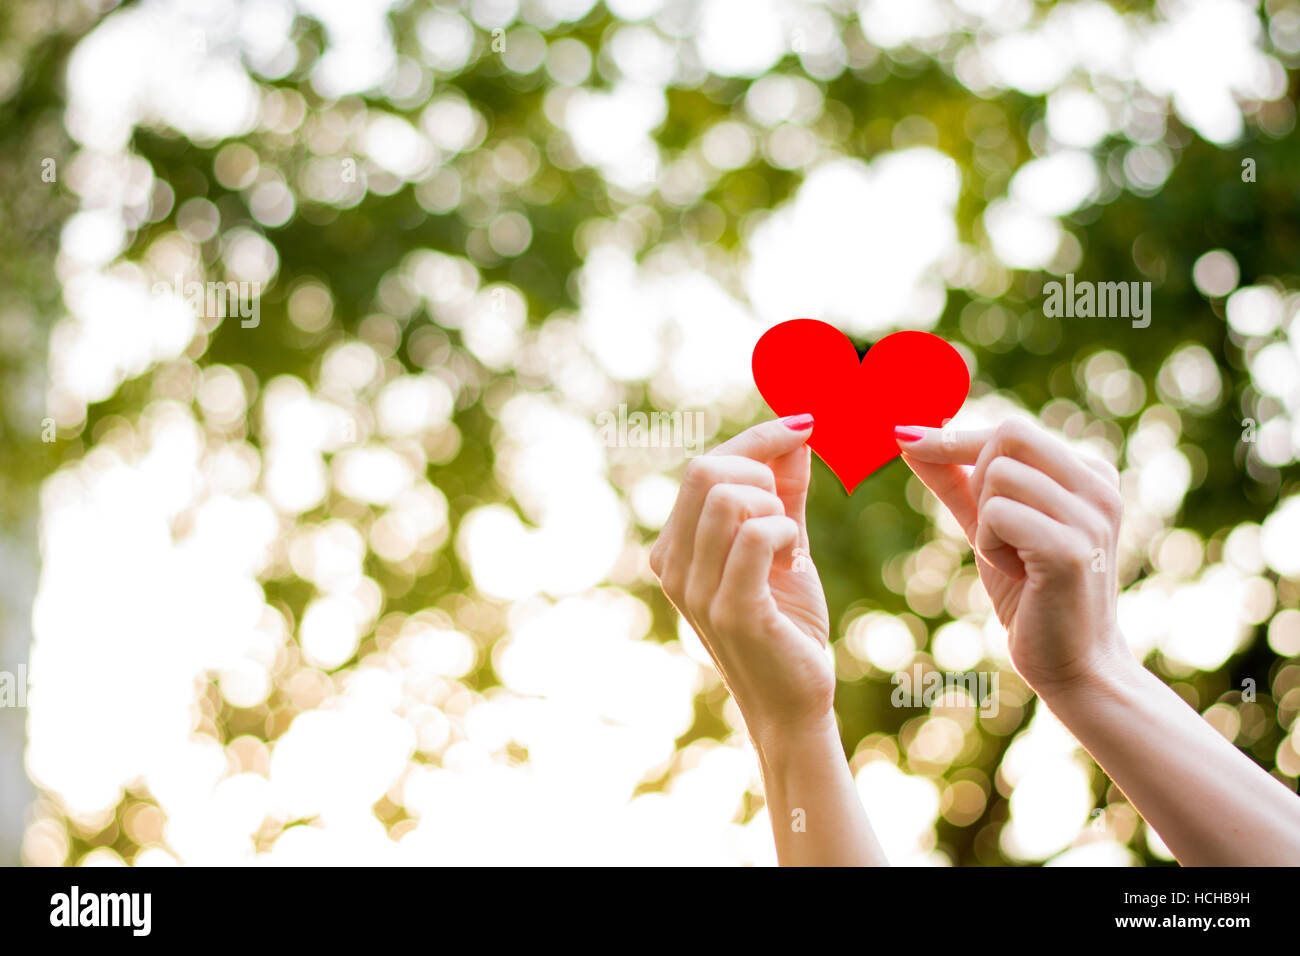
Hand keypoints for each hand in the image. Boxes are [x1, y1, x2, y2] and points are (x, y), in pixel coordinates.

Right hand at [649, 415, 832, 745]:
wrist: (794, 702)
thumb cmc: (787, 623)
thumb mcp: (784, 545)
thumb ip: (785, 491)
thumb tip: (797, 432)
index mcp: (674, 546)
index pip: (705, 464)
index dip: (758, 438)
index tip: (807, 424)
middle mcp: (671, 565)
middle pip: (708, 470)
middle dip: (764, 473)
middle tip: (789, 512)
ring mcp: (695, 590)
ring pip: (730, 499)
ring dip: (776, 508)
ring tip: (789, 543)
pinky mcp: (731, 610)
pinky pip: (758, 535)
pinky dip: (786, 533)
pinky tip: (794, 558)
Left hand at [895, 418, 1126, 697]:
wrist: (1074, 664)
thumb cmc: (1031, 592)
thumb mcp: (988, 525)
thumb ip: (954, 479)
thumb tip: (907, 434)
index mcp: (1089, 473)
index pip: (1012, 429)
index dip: (956, 438)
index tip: (905, 438)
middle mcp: (1099, 485)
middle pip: (1008, 437)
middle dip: (978, 480)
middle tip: (997, 532)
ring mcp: (1090, 516)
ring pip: (997, 477)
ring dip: (985, 524)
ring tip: (1014, 560)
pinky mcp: (1071, 548)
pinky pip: (997, 515)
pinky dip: (990, 545)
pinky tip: (1019, 575)